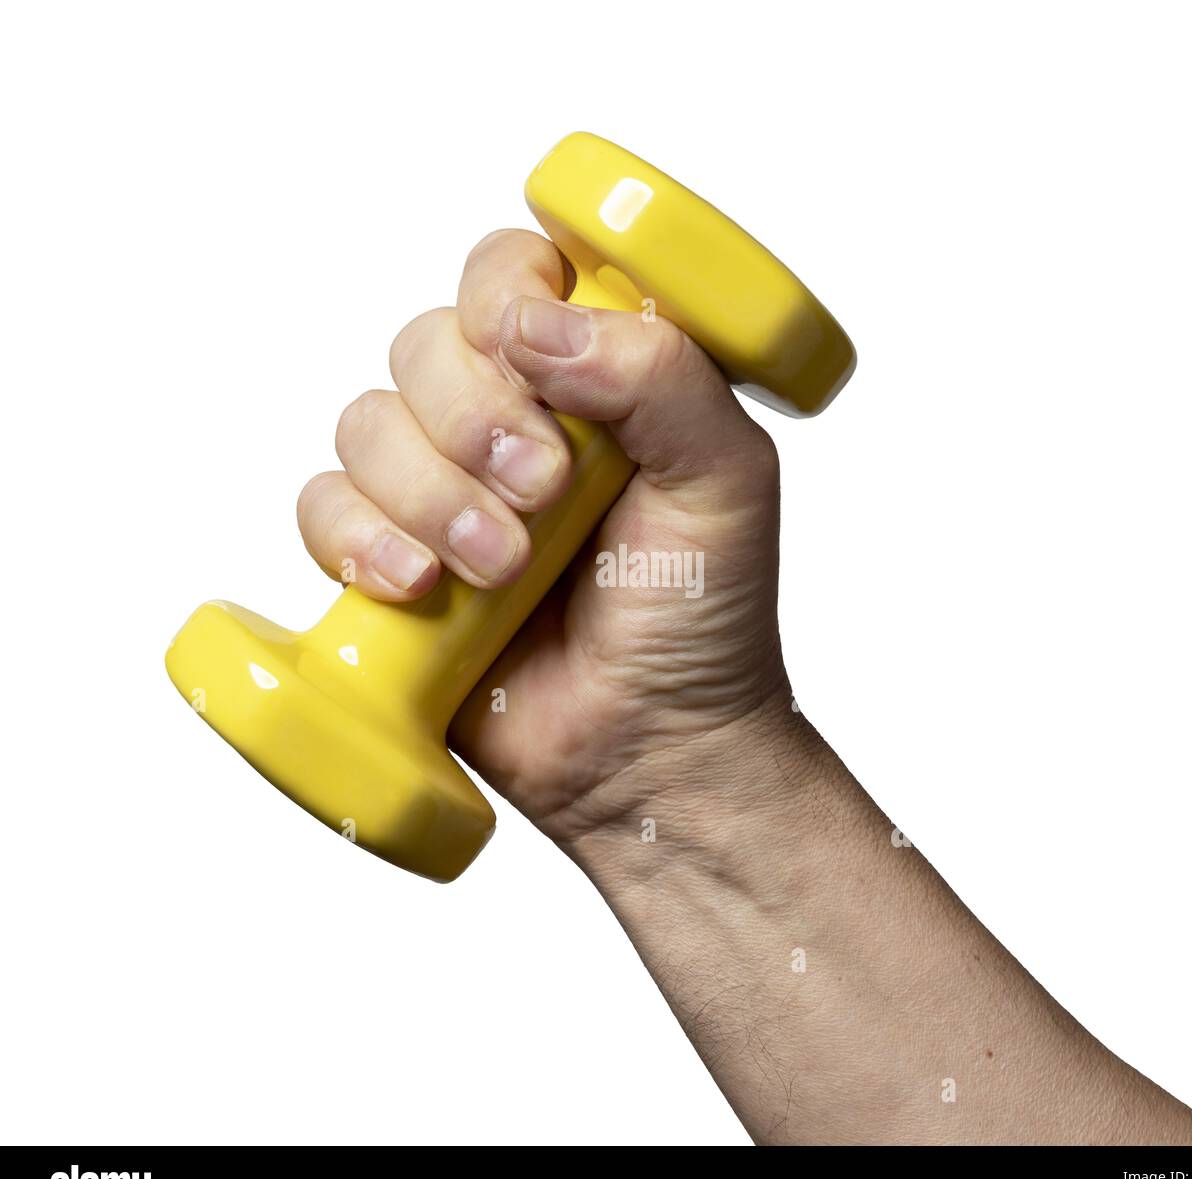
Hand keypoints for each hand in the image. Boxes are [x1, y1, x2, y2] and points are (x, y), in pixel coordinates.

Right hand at [297, 229, 795, 841]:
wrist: (654, 748)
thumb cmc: (703, 618)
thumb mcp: (725, 479)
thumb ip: (660, 375)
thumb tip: (533, 324)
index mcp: (591, 377)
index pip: (508, 273)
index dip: (503, 303)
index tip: (540, 376)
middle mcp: (508, 420)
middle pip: (425, 344)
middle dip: (475, 423)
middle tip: (542, 494)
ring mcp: (442, 491)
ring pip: (367, 424)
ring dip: (429, 495)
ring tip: (500, 567)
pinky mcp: (388, 562)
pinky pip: (323, 508)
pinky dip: (360, 540)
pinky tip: (420, 586)